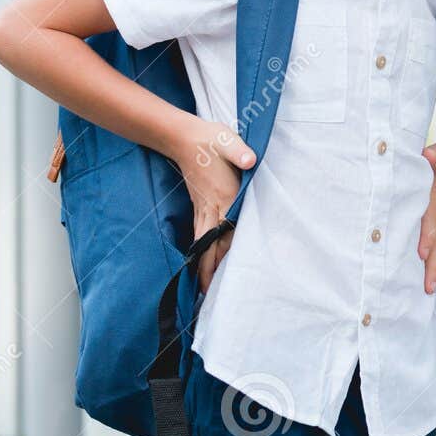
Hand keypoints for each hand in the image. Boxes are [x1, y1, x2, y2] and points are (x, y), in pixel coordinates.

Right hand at [168, 115, 253, 292]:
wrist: (185, 137)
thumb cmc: (211, 139)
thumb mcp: (228, 140)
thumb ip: (240, 151)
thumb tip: (250, 160)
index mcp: (224, 195)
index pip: (227, 231)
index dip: (226, 253)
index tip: (228, 275)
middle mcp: (213, 207)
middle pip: (210, 245)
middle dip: (209, 271)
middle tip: (209, 297)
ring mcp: (204, 208)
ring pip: (202, 243)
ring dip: (203, 265)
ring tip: (204, 290)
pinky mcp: (200, 205)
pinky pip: (200, 233)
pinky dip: (200, 251)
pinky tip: (202, 263)